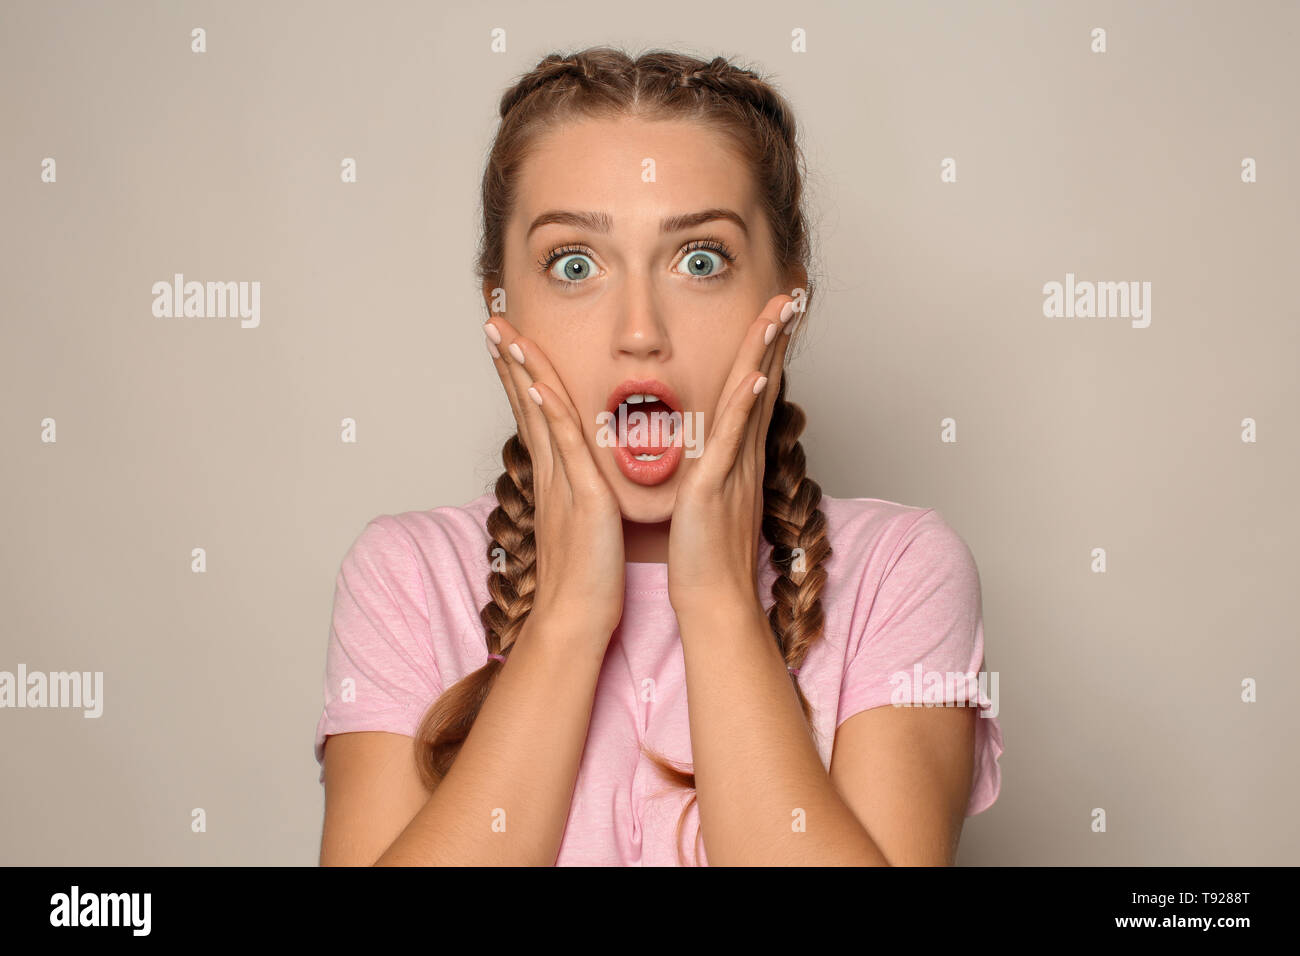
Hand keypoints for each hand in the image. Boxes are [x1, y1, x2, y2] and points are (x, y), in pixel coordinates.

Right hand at [484, 318, 626, 642]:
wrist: (577, 620)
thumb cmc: (587, 580)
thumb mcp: (586, 526)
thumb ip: (584, 497)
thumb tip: (587, 482)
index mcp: (557, 479)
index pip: (536, 415)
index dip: (521, 377)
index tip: (512, 343)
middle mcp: (553, 474)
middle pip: (526, 404)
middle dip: (509, 360)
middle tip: (494, 320)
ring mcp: (562, 483)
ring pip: (537, 414)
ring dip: (520, 370)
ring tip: (504, 332)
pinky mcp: (580, 498)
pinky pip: (561, 446)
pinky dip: (548, 412)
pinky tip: (535, 384)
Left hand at [667, 293, 798, 618]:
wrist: (713, 599)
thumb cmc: (706, 557)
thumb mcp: (709, 500)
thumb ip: (713, 469)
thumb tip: (711, 450)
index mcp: (736, 458)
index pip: (753, 391)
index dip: (765, 350)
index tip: (774, 314)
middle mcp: (742, 456)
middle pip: (762, 383)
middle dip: (775, 337)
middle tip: (790, 294)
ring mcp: (733, 469)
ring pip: (751, 398)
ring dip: (765, 353)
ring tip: (779, 313)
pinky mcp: (716, 487)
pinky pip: (732, 439)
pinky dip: (743, 406)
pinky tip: (755, 375)